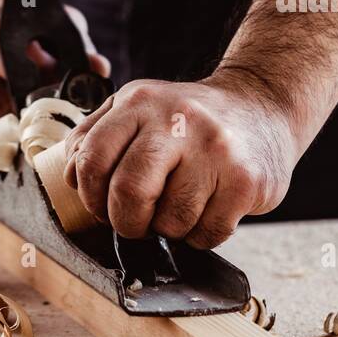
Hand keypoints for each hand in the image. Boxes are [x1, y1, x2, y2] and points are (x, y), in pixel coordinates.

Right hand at [0, 0, 108, 158]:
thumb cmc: (24, 32)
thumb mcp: (51, 25)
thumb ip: (75, 46)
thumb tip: (99, 69)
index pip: (7, 67)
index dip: (36, 90)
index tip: (59, 104)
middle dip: (32, 120)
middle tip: (59, 128)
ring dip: (16, 140)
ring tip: (40, 136)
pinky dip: (1, 153)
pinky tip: (18, 143)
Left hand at [61, 72, 298, 248]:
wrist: (263, 106)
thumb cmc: (192, 119)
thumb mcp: (141, 107)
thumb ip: (98, 135)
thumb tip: (74, 179)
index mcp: (141, 102)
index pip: (92, 159)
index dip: (90, 197)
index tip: (103, 206)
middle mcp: (178, 120)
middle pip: (129, 193)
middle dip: (127, 222)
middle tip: (137, 222)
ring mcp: (216, 150)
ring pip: (171, 222)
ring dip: (170, 228)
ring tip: (182, 206)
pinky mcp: (246, 180)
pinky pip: (208, 233)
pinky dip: (201, 234)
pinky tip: (209, 209)